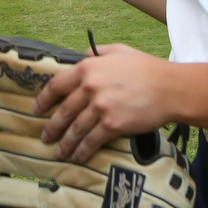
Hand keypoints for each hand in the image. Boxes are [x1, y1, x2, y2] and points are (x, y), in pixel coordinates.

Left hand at [33, 44, 198, 161]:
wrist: (170, 88)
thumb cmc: (146, 68)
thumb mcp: (118, 51)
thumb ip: (96, 53)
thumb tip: (82, 56)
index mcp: (87, 68)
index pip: (56, 85)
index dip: (43, 99)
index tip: (37, 108)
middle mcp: (90, 88)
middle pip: (63, 111)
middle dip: (51, 127)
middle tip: (45, 136)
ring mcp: (100, 108)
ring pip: (75, 129)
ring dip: (65, 143)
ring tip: (58, 152)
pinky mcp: (113, 125)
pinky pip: (92, 140)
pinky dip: (82, 150)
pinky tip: (77, 156)